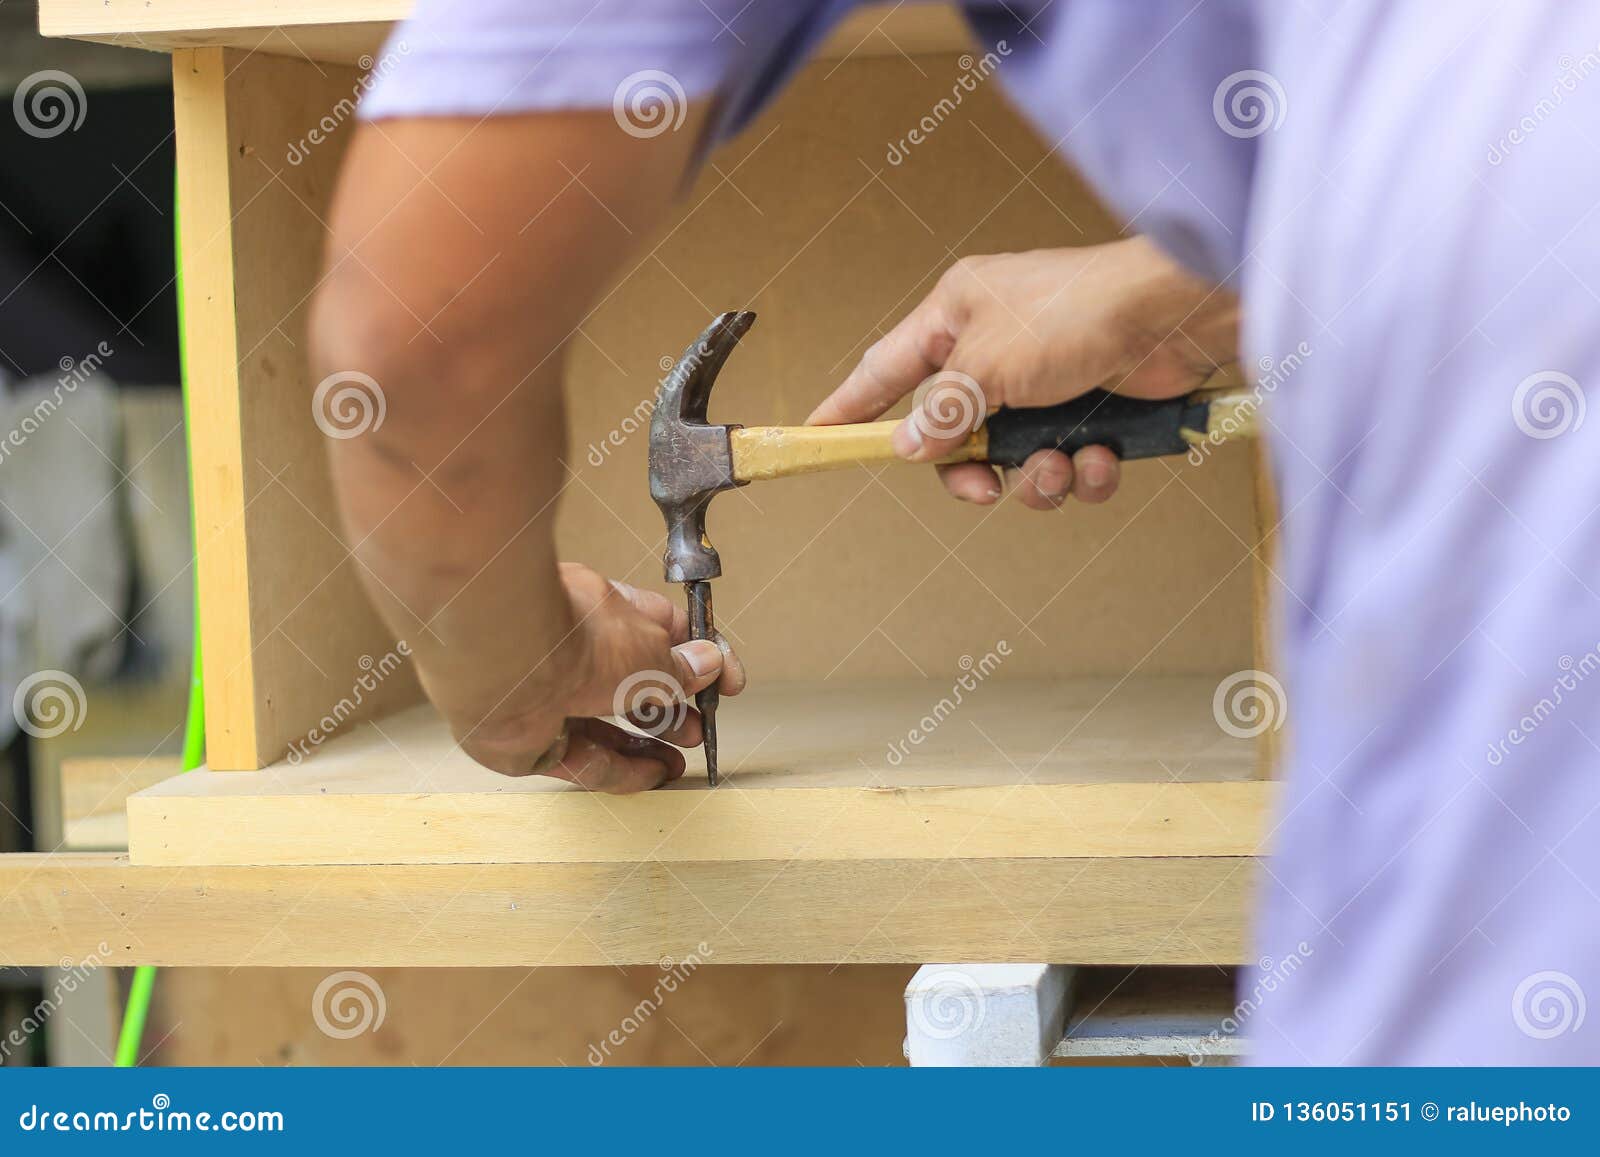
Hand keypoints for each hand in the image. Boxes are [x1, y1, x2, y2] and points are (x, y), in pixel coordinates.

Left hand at [452, 563, 744, 792]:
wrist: (507, 659)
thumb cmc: (574, 632)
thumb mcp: (650, 650)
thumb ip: (678, 666)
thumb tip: (707, 665)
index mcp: (601, 612)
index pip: (656, 632)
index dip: (694, 657)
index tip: (725, 679)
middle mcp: (571, 651)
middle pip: (629, 684)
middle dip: (670, 707)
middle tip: (700, 724)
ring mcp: (546, 696)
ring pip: (605, 726)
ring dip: (648, 742)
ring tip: (682, 756)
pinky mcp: (529, 740)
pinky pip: (583, 759)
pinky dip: (622, 768)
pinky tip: (653, 773)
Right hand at [808, 237, 1237, 508]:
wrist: (1179, 317)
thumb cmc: (1079, 312)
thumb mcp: (990, 361)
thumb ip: (944, 409)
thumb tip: (910, 445)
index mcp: (958, 316)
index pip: (886, 368)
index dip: (851, 407)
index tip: (817, 435)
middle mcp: (997, 349)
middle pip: (955, 436)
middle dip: (974, 471)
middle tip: (987, 488)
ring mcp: (1047, 383)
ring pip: (1014, 461)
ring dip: (1038, 480)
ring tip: (1061, 467)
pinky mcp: (1092, 411)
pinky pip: (1067, 465)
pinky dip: (1084, 473)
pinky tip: (1103, 457)